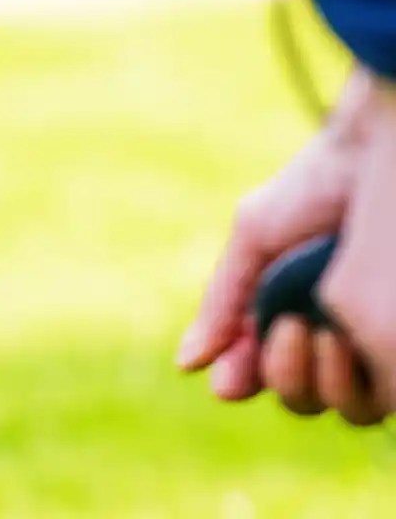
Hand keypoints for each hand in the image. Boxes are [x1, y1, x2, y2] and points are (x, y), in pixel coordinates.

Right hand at [176, 69, 395, 424]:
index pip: (262, 374)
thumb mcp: (254, 240)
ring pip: (347, 408)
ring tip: (320, 335)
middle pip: (302, 399)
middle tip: (288, 328)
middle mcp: (336, 334)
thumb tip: (186, 364)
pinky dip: (355, 379)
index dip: (244, 379)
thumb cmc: (315, 185)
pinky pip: (384, 395)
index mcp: (289, 314)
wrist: (374, 155)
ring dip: (321, 382)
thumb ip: (222, 303)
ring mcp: (378, 344)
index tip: (233, 377)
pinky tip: (341, 338)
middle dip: (285, 375)